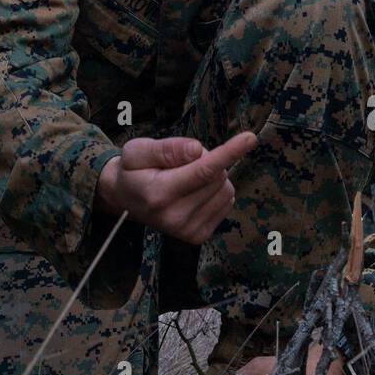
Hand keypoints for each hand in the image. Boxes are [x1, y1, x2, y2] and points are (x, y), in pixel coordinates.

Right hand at [94, 131, 256, 243]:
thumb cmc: (132, 170)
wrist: (125, 200)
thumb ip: (167, 148)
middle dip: (207, 160)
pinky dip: (215, 190)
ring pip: (225, 189)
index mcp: (159, 194)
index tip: (250, 138)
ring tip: (186, 176)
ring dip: (213, 175)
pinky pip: (226, 202)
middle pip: (218, 177)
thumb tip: (198, 150)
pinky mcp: (198, 236)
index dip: (228, 153)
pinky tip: (194, 191)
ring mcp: (187, 230)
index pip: (202, 171)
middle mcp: (174, 217)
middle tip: (182, 162)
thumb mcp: (138, 150)